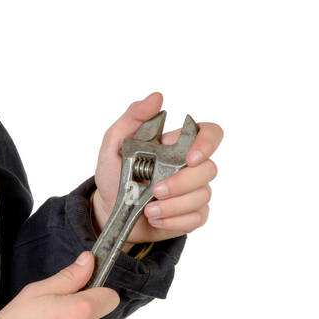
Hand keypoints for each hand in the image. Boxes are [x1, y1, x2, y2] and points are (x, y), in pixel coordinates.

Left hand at [91, 92, 222, 244]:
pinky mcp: (192, 214)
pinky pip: (196, 217)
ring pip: (202, 195)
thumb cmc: (114, 174)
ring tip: (148, 209)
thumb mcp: (114, 143)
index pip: (209, 133)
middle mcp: (190, 166)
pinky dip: (174, 221)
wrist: (108, 209)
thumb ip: (133, 117)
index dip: (208, 143)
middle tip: (156, 190)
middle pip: (209, 169)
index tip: (190, 157)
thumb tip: (156, 97)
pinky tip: (155, 218)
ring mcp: (194, 190)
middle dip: (182, 183)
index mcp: (176, 144)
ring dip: (173, 205)